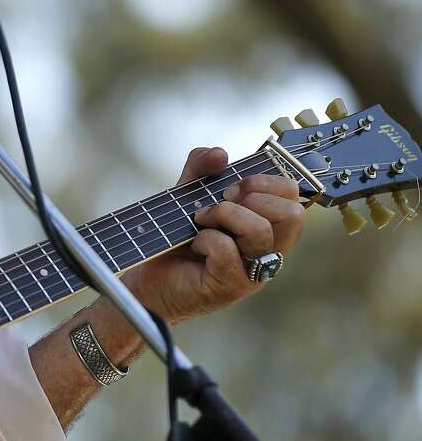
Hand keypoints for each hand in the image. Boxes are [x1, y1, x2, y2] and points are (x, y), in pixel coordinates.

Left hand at [122, 146, 305, 323]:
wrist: (149, 278)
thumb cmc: (175, 239)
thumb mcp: (188, 194)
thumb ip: (202, 168)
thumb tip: (220, 154)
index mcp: (267, 227)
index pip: (293, 195)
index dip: (264, 181)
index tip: (231, 187)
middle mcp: (267, 251)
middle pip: (293, 214)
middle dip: (252, 196)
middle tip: (220, 202)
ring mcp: (253, 272)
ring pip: (261, 231)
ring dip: (224, 214)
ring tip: (200, 220)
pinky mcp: (231, 286)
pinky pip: (226, 250)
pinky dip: (205, 239)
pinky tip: (194, 245)